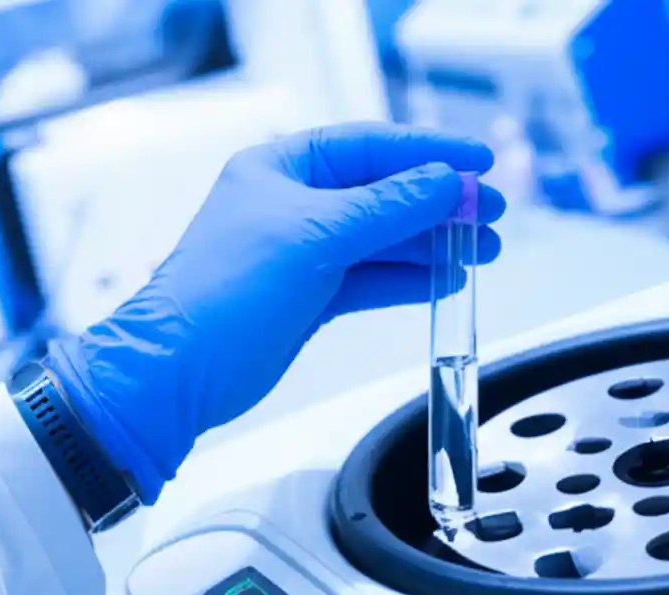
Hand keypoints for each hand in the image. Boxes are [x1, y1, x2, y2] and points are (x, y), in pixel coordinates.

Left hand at [46, 123, 505, 501]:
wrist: (178, 373)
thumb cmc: (221, 293)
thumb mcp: (312, 236)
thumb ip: (385, 208)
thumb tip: (441, 182)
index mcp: (279, 168)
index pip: (369, 146)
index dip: (428, 152)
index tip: (477, 160)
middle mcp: (291, 204)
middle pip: (383, 193)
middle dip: (439, 203)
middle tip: (489, 213)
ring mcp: (301, 253)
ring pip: (382, 239)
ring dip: (431, 244)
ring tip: (483, 251)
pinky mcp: (309, 298)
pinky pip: (370, 279)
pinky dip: (407, 280)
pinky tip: (444, 281)